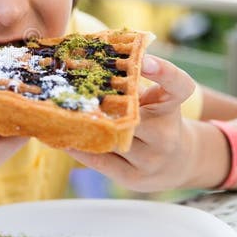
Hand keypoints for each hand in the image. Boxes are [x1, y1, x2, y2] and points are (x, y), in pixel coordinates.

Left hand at [68, 54, 196, 191]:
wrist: (177, 162)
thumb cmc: (157, 120)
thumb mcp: (155, 98)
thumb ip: (133, 81)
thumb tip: (89, 59)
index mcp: (171, 106)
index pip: (178, 86)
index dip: (164, 71)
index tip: (143, 59)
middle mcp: (166, 134)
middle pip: (132, 118)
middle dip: (104, 104)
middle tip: (71, 87)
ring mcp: (151, 159)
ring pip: (111, 140)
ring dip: (85, 126)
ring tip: (58, 114)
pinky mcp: (133, 177)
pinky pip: (100, 161)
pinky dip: (79, 148)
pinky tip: (62, 138)